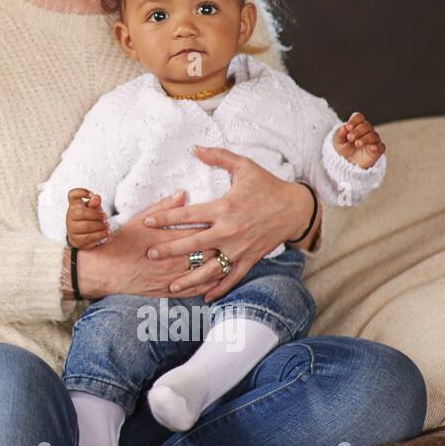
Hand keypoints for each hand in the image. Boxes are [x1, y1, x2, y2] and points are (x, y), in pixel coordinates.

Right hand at [65, 188, 109, 248]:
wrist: (83, 235)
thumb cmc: (89, 217)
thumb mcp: (93, 208)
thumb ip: (95, 202)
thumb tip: (96, 197)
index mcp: (74, 205)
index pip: (72, 195)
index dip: (81, 192)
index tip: (91, 194)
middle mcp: (70, 216)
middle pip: (81, 213)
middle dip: (96, 215)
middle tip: (105, 217)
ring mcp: (71, 228)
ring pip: (86, 227)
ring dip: (100, 226)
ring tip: (106, 225)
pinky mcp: (76, 240)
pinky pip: (89, 238)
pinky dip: (100, 235)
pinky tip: (106, 232)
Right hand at [81, 190, 224, 300]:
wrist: (106, 269)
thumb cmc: (121, 242)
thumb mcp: (139, 219)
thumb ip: (163, 207)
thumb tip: (182, 193)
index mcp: (169, 239)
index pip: (200, 232)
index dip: (216, 226)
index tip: (229, 219)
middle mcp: (174, 260)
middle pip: (208, 253)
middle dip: (223, 245)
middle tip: (237, 236)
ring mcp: (173, 277)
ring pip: (205, 273)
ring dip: (220, 266)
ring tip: (232, 257)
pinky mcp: (169, 291)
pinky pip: (195, 290)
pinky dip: (208, 286)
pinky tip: (218, 281)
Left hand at [136, 147, 312, 302]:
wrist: (296, 209)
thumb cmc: (267, 185)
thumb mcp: (244, 166)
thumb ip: (218, 156)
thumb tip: (195, 148)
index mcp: (224, 208)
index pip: (187, 215)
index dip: (165, 218)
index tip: (147, 223)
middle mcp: (229, 231)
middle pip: (193, 243)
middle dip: (169, 250)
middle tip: (149, 254)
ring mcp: (239, 248)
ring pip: (210, 268)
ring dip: (190, 278)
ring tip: (171, 286)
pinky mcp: (250, 259)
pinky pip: (232, 277)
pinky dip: (219, 288)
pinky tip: (204, 297)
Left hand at [332, 111, 385, 168]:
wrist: (345, 163)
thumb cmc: (342, 148)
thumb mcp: (337, 141)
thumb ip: (340, 134)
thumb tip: (344, 127)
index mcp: (356, 126)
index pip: (359, 117)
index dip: (354, 121)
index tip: (348, 128)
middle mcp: (366, 131)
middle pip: (366, 125)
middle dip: (358, 130)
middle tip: (350, 137)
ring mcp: (373, 140)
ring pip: (373, 135)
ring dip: (365, 138)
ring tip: (357, 143)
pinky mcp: (377, 150)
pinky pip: (381, 147)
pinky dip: (377, 146)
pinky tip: (371, 148)